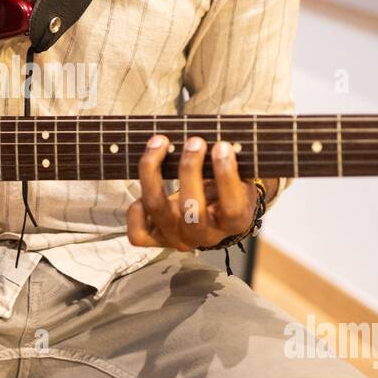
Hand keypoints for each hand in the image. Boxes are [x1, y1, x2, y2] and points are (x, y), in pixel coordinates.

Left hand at [127, 135, 256, 250]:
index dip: (226, 176)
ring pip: (157, 208)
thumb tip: (222, 139)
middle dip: (190, 170)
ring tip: (160, 142)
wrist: (217, 214)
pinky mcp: (156, 238)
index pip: (231, 207)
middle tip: (194, 142)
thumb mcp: (242, 177)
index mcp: (234, 223)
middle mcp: (204, 236)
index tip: (222, 146)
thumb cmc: (229, 188)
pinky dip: (135, 209)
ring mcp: (177, 237)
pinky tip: (145, 184)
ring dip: (153, 171)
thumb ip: (234, 164)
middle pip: (191, 209)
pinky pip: (137, 232)